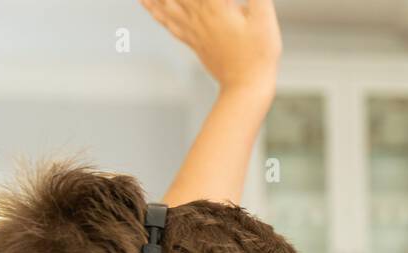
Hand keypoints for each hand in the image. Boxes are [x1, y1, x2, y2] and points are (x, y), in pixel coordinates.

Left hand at [142, 0, 280, 94]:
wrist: (246, 87)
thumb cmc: (260, 53)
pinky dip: (152, 8)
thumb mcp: (264, 16)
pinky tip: (143, 1)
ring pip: (164, 0)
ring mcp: (192, 27)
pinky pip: (165, 20)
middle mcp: (197, 13)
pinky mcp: (191, 40)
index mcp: (215, 5)